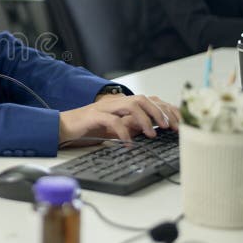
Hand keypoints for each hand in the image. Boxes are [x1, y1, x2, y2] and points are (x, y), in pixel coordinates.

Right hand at [59, 95, 180, 146]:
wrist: (63, 127)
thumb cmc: (89, 128)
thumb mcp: (116, 127)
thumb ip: (132, 126)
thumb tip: (154, 130)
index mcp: (122, 104)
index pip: (150, 100)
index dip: (167, 110)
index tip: (179, 124)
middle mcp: (115, 102)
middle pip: (144, 98)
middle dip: (160, 112)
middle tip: (170, 128)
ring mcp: (104, 107)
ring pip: (131, 104)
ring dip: (145, 118)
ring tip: (152, 134)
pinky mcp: (93, 116)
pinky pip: (111, 120)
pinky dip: (122, 132)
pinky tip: (128, 143)